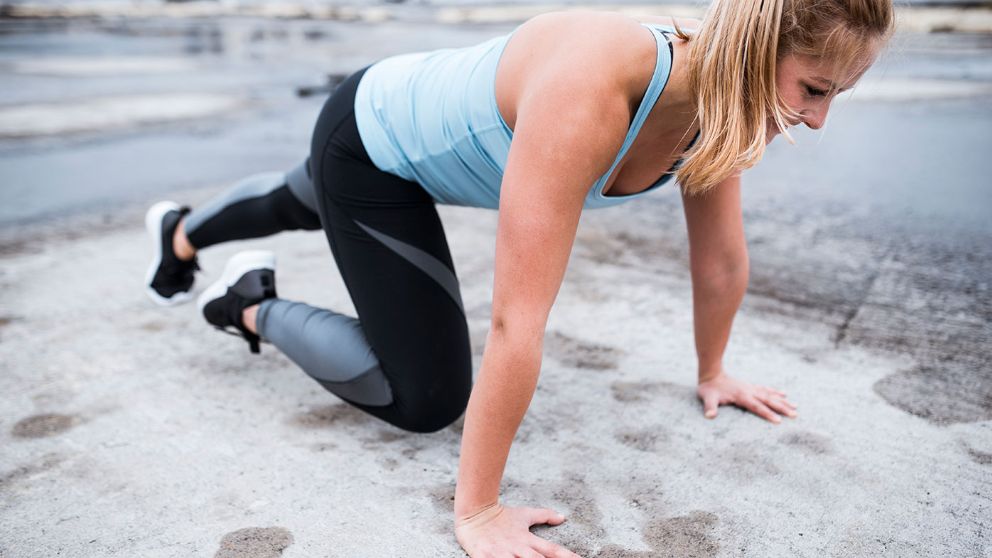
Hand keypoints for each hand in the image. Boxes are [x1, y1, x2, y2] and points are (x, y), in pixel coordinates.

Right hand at [455, 502, 580, 557]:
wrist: (474, 512)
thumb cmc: (501, 516)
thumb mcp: (524, 514)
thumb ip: (544, 516)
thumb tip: (562, 517)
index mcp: (527, 539)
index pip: (552, 550)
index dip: (567, 556)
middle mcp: (517, 548)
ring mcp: (501, 553)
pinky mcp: (483, 557)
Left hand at [697, 371, 796, 422]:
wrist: (711, 374)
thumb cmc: (709, 388)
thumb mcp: (707, 398)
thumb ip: (710, 407)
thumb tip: (709, 416)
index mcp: (741, 396)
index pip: (757, 406)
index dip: (767, 414)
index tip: (779, 421)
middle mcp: (749, 391)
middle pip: (768, 400)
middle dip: (782, 408)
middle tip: (795, 415)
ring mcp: (751, 388)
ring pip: (770, 395)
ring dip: (782, 401)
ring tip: (796, 407)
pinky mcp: (750, 387)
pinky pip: (766, 389)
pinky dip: (775, 392)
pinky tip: (784, 394)